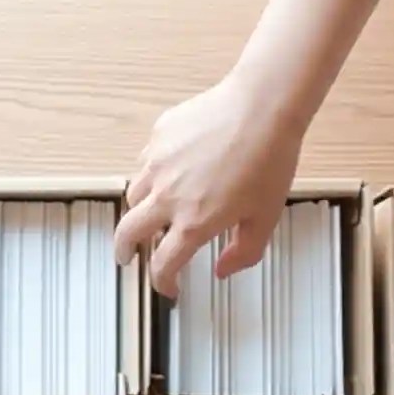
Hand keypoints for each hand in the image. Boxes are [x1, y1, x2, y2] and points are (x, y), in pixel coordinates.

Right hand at [114, 73, 305, 297]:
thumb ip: (244, 251)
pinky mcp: (158, 138)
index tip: (169, 287)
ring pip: (133, 196)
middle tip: (128, 256)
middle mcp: (167, 197)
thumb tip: (222, 269)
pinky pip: (146, 164)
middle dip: (124, 251)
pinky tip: (170, 171)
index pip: (164, 265)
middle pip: (127, 234)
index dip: (163, 284)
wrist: (261, 107)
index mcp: (194, 223)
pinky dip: (152, 176)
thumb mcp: (266, 216)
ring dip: (138, 212)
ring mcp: (157, 165)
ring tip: (151, 212)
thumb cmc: (269, 159)